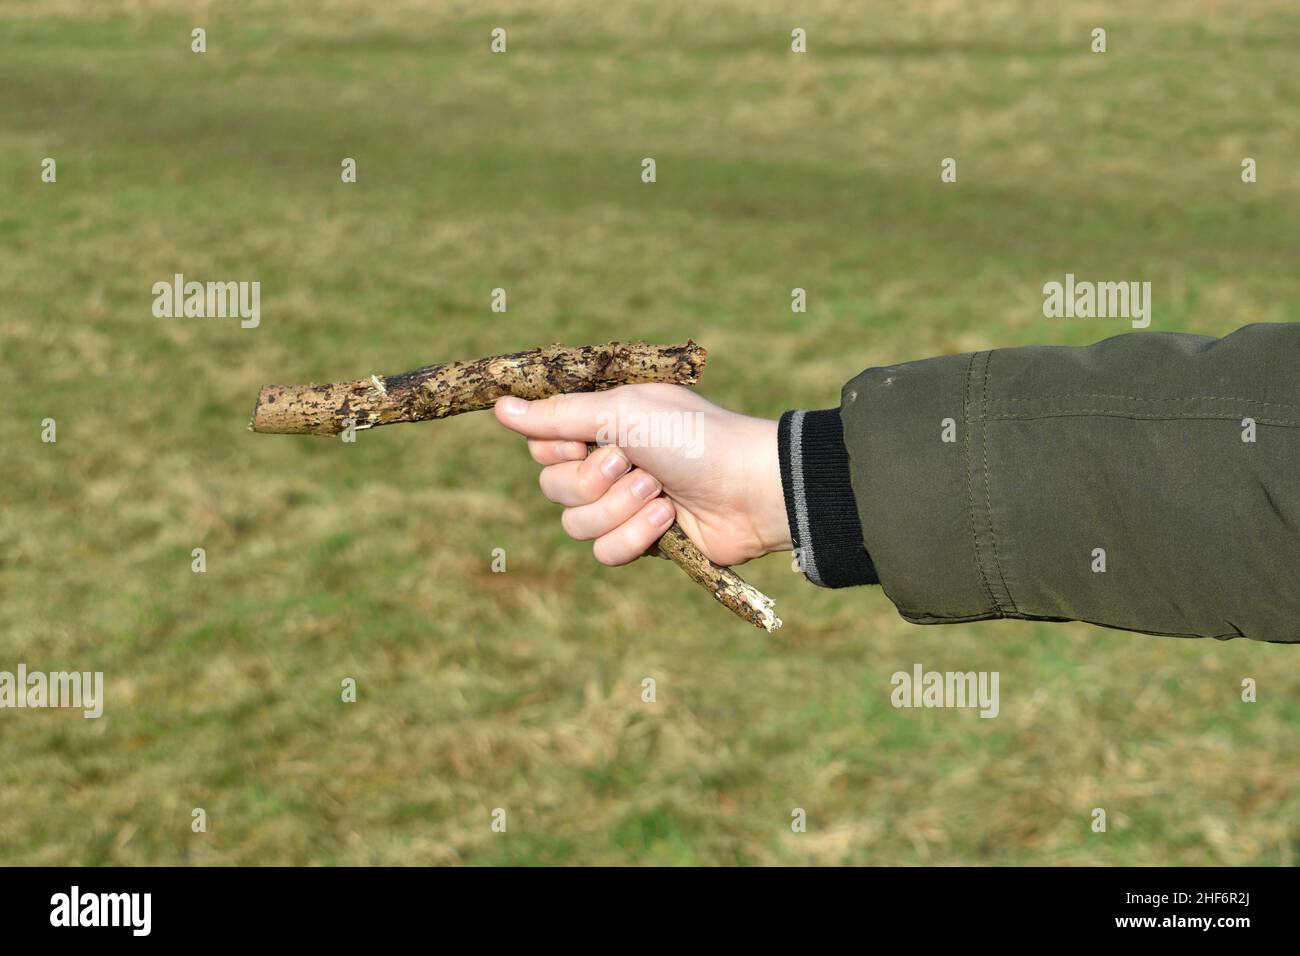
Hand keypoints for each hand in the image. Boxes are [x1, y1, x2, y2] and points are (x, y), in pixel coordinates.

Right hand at [493, 384, 790, 566]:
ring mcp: (624, 502)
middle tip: (633, 463)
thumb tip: (499, 408)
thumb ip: (559, 415)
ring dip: (618, 508)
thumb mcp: (624, 413)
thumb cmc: (694, 437)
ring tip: (659, 491)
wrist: (752, 488)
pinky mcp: (642, 539)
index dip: (555, 447)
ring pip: (574, 523)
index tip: (583, 439)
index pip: (542, 442)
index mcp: (603, 422)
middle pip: (552, 486)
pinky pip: (603, 551)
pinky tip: (669, 519)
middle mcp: (608, 461)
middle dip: (592, 480)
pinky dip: (634, 536)